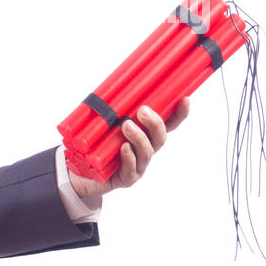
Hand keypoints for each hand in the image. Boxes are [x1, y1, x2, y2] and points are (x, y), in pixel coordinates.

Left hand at [68, 97, 190, 199]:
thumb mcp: (102, 124)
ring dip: (139, 137)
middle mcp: (145, 150)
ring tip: (126, 126)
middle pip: (160, 138)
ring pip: (147, 152)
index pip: (168, 124)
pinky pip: (131, 169)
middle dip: (155, 123)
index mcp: (145, 136)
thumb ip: (111, 109)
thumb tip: (113, 86)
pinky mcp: (125, 179)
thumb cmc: (94, 146)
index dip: (179, 114)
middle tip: (142, 111)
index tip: (185, 99)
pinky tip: (124, 148)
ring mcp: (138, 166)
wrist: (79, 174)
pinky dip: (129, 158)